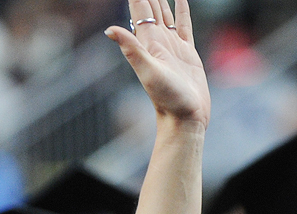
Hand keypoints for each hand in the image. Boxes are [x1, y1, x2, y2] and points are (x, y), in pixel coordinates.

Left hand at [104, 0, 208, 126]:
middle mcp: (157, 41)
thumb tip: (109, 30)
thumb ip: (131, 50)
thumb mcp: (148, 72)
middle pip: (150, 6)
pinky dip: (182, 9)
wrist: (185, 119)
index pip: (140, 8)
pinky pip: (183, 24)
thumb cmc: (167, 100)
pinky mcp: (187, 52)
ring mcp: (172, 45)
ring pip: (165, 12)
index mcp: (148, 41)